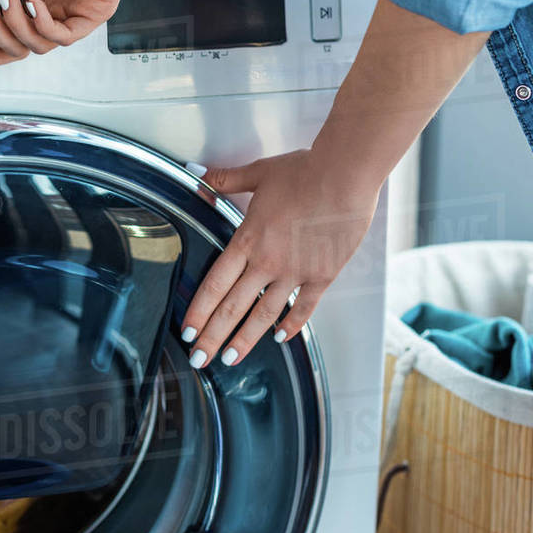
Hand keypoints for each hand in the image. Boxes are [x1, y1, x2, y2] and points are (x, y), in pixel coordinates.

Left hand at [182, 150, 378, 367]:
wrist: (345, 175)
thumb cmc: (304, 171)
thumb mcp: (258, 173)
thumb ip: (225, 180)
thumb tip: (197, 175)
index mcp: (247, 239)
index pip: (214, 284)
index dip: (198, 311)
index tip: (187, 331)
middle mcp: (267, 262)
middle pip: (232, 308)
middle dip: (212, 337)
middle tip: (199, 359)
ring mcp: (295, 272)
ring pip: (264, 315)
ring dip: (245, 340)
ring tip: (230, 360)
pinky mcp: (322, 275)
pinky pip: (304, 307)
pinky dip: (291, 325)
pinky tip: (280, 338)